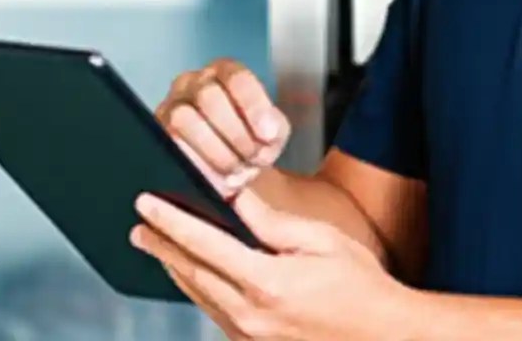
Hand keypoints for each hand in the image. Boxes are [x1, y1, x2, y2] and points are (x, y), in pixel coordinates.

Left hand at [130, 189, 411, 340]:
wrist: (383, 335)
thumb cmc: (359, 283)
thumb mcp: (320, 240)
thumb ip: (270, 221)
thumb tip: (231, 195)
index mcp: (266, 282)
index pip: (204, 244)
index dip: (171, 220)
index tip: (146, 202)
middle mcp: (250, 315)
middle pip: (191, 272)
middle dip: (162, 246)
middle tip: (138, 225)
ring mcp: (250, 337)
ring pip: (199, 296)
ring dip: (175, 268)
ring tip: (157, 245)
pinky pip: (215, 314)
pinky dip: (199, 290)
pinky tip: (194, 275)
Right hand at [156, 59, 290, 198]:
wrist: (232, 169)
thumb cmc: (251, 141)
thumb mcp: (272, 131)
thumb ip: (274, 128)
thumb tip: (266, 133)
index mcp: (225, 72)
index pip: (236, 77)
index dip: (253, 106)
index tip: (267, 135)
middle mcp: (192, 82)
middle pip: (208, 96)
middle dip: (235, 134)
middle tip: (252, 157)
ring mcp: (170, 106)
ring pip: (184, 119)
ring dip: (216, 151)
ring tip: (236, 170)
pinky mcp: (158, 134)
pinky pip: (172, 146)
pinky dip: (200, 165)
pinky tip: (217, 177)